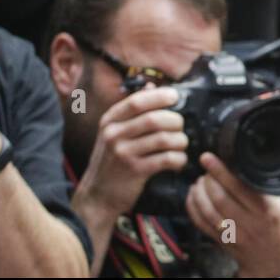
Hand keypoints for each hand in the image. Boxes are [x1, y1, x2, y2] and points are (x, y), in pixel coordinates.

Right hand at [77, 85, 186, 218]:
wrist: (98, 195)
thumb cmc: (111, 160)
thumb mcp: (114, 132)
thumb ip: (132, 110)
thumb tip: (152, 85)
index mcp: (110, 120)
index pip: (137, 101)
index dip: (160, 96)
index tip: (175, 97)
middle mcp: (114, 134)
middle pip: (154, 119)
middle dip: (175, 121)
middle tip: (180, 127)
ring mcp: (123, 153)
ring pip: (163, 139)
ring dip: (180, 141)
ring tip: (181, 144)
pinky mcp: (135, 171)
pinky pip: (166, 160)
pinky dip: (178, 159)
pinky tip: (179, 161)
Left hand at [186, 152, 279, 276]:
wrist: (272, 259)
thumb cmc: (278, 224)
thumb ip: (269, 183)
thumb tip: (250, 159)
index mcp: (267, 209)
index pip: (240, 187)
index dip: (221, 172)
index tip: (208, 158)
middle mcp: (250, 223)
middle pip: (220, 198)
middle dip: (208, 179)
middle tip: (205, 167)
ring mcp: (234, 234)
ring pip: (208, 211)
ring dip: (199, 192)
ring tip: (200, 180)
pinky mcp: (222, 241)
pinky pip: (201, 224)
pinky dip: (192, 207)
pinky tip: (193, 195)